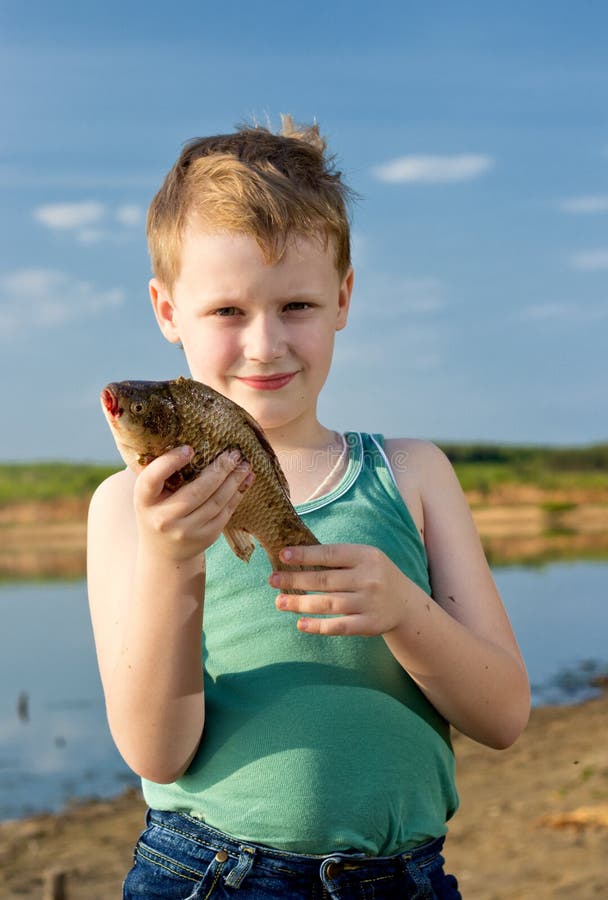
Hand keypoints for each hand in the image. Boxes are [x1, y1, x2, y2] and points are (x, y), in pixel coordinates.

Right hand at [133, 446, 253, 561]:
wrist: (164, 551)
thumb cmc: (158, 509)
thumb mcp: (150, 493)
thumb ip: (160, 470)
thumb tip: (181, 435)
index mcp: (144, 501)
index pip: (152, 479)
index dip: (169, 463)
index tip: (189, 449)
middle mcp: (163, 519)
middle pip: (196, 491)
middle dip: (219, 470)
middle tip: (233, 453)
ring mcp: (185, 531)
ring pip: (216, 502)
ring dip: (234, 481)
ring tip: (244, 465)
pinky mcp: (205, 537)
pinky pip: (225, 513)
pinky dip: (237, 495)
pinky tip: (245, 481)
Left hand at [269, 543, 411, 635]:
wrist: (404, 603)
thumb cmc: (374, 575)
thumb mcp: (364, 558)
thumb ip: (337, 557)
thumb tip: (295, 555)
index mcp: (366, 556)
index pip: (330, 554)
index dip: (305, 555)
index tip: (282, 555)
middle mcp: (369, 578)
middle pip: (325, 580)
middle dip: (295, 580)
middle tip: (272, 580)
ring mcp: (370, 603)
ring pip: (329, 604)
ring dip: (300, 604)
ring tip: (279, 602)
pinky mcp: (370, 624)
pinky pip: (340, 626)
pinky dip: (318, 626)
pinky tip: (300, 624)